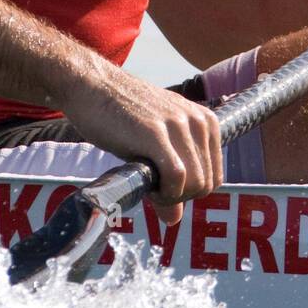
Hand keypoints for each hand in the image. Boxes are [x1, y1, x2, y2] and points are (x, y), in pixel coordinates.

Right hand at [64, 72, 222, 225]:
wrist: (92, 86)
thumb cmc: (121, 116)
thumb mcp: (155, 145)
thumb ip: (173, 178)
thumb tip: (174, 221)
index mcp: (205, 121)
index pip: (214, 176)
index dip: (189, 192)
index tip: (164, 186)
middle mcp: (198, 121)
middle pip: (206, 185)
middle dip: (179, 196)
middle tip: (152, 187)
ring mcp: (178, 125)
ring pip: (195, 183)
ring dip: (170, 196)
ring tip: (146, 183)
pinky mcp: (155, 133)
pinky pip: (177, 177)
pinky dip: (164, 193)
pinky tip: (145, 184)